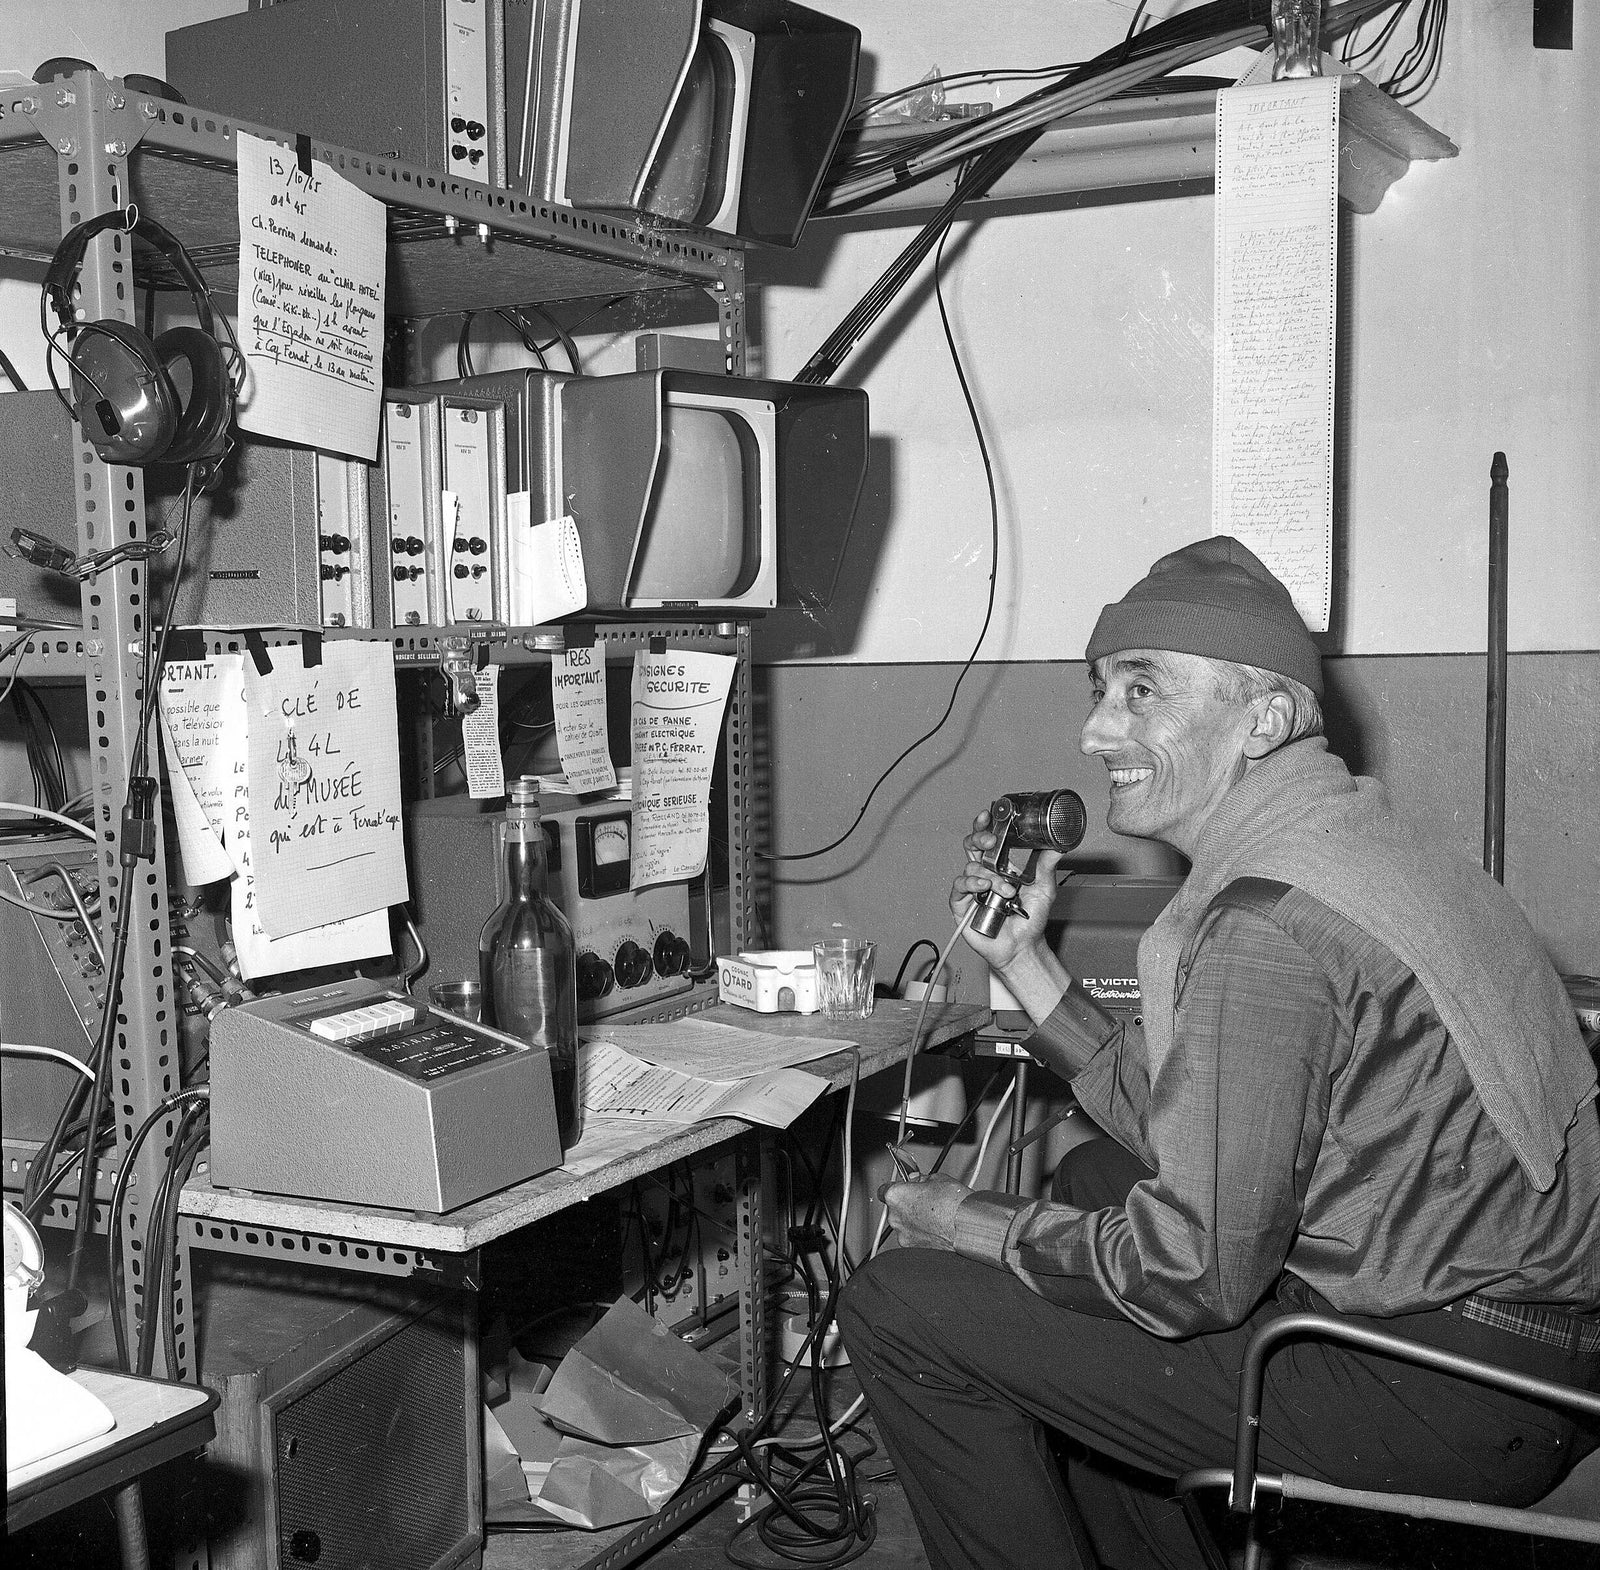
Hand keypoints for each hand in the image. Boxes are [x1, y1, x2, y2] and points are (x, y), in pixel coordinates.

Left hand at [877, 1172, 968, 1251]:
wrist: (967, 1229)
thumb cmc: (954, 1206)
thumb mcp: (938, 1179)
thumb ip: (922, 1179)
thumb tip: (919, 1181)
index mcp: (896, 1196)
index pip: (885, 1189)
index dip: (898, 1187)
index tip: (906, 1187)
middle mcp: (895, 1218)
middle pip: (895, 1208)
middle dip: (908, 1203)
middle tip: (926, 1200)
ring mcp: (904, 1235)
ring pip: (904, 1224)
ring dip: (915, 1220)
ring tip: (935, 1216)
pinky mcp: (913, 1249)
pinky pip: (913, 1237)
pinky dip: (921, 1233)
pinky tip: (936, 1228)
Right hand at [949, 810, 1066, 973]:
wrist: (1022, 947)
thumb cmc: (1030, 921)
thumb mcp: (1044, 889)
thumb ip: (1046, 866)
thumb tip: (1056, 846)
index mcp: (1000, 867)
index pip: (989, 840)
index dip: (985, 826)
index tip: (989, 815)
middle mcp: (984, 874)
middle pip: (972, 846)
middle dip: (979, 837)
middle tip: (991, 839)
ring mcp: (972, 889)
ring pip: (970, 868)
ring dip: (989, 876)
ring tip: (1005, 891)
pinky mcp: (962, 905)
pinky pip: (959, 887)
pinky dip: (970, 884)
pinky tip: (983, 888)